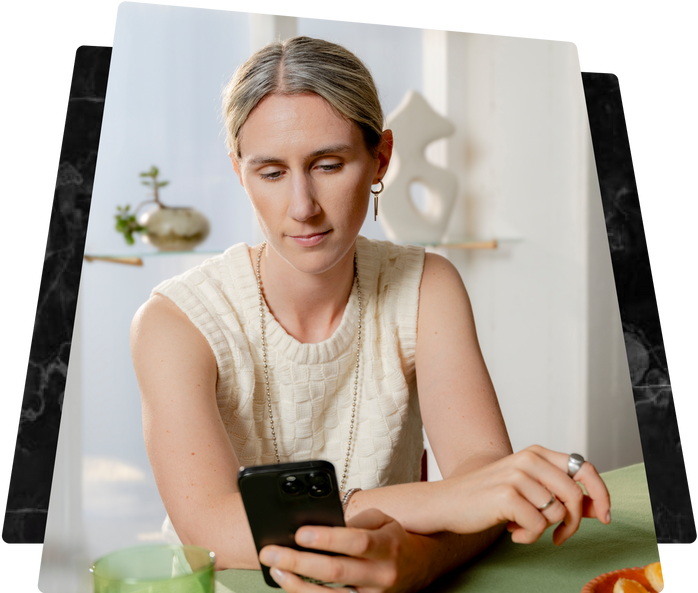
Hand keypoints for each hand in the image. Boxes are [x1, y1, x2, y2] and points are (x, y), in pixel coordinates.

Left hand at [259, 508, 427, 592]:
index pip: (355, 542)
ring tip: (276, 571)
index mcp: (386, 546)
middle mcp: (381, 574)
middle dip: (299, 562)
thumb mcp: (381, 520)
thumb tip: (319, 525)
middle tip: (271, 552)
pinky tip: (291, 586)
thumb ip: (354, 522)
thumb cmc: (392, 539)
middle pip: (336, 571)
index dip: (327, 539)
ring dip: (298, 585)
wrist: (417, 567)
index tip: (300, 534)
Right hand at [439, 445, 610, 544]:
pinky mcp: (507, 495)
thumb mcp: (527, 489)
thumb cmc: (488, 498)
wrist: (447, 503)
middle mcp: (528, 459)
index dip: (600, 492)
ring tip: (523, 528)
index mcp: (536, 453)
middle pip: (574, 495)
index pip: (584, 466)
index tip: (605, 516)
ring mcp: (516, 475)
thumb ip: (559, 494)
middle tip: (560, 537)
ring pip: (557, 513)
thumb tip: (598, 508)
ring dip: (544, 530)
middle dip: (573, 523)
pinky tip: (511, 532)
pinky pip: (538, 526)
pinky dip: (528, 537)